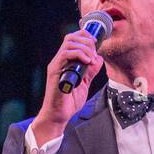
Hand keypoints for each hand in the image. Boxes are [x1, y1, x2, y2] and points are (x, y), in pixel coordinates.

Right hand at [32, 28, 104, 145]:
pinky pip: (65, 55)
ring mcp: (57, 65)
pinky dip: (79, 55)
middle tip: (95, 53)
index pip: (72, 40)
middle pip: (71, 38)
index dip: (85, 37)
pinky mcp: (55, 72)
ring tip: (92, 59)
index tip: (96, 44)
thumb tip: (98, 59)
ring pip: (69, 44)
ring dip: (84, 48)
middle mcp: (59, 61)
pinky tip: (87, 62)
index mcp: (65, 62)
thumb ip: (90, 72)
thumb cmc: (68, 102)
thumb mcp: (84, 84)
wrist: (59, 116)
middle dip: (86, 41)